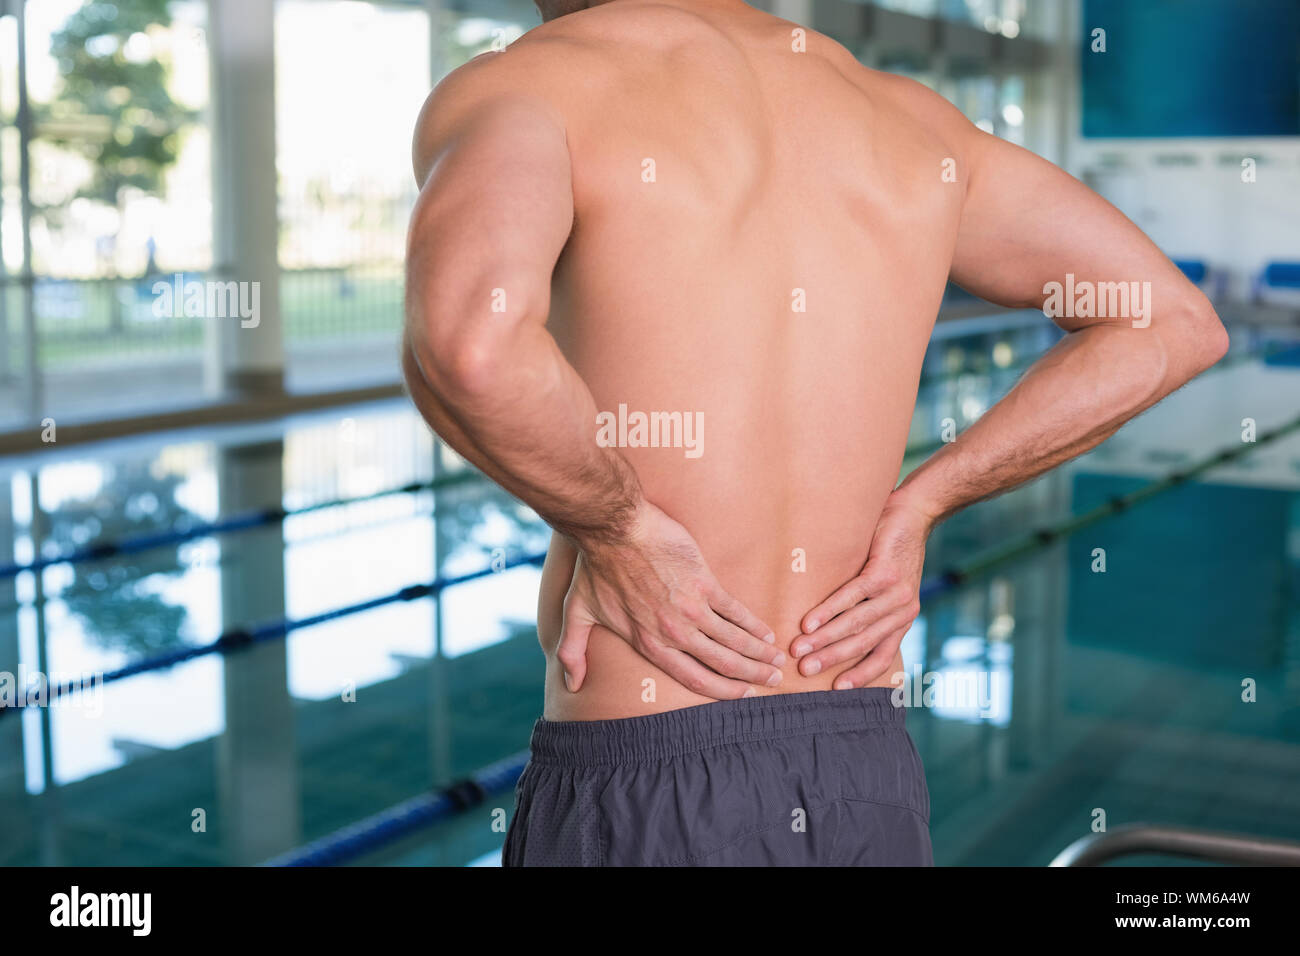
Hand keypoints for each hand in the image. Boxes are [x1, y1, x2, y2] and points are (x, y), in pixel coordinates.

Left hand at [557, 501, 784, 698]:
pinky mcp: (704, 583)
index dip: (722, 691)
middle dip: (751, 676)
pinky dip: (753, 624)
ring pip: (734, 641)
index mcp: (650, 643)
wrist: (614, 527)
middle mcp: (675, 632)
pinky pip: (736, 611)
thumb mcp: (578, 613)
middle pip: (722, 664)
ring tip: (777, 661)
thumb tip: (571, 683)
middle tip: (773, 682)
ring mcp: (692, 609)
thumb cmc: (595, 567)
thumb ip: (573, 651)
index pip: (694, 678)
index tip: (742, 696)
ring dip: (759, 654)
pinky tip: (767, 632)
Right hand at [792, 491, 932, 688]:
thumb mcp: (887, 587)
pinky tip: (809, 622)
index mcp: (902, 619)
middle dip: (831, 659)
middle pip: (863, 643)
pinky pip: (852, 596)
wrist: (914, 513)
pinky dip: (828, 611)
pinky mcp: (884, 573)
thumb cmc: (891, 551)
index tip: (836, 690)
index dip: (860, 675)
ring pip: (855, 623)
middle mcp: (903, 611)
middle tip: (803, 670)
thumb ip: (869, 608)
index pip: (882, 656)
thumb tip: (834, 631)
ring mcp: (895, 592)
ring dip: (824, 639)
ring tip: (798, 648)